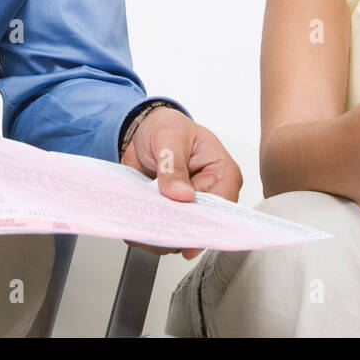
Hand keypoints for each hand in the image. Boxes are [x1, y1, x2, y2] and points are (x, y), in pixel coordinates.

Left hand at [119, 106, 242, 259]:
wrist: (144, 130)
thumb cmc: (167, 126)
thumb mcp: (169, 138)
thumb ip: (174, 166)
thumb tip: (182, 193)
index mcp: (222, 172)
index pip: (221, 207)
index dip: (204, 223)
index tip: (184, 231)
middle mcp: (210, 192)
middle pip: (200, 224)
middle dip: (177, 228)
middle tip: (155, 226)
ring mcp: (190, 205)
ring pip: (180, 232)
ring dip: (160, 232)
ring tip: (142, 223)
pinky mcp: (172, 211)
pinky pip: (164, 228)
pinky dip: (149, 229)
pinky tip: (137, 223)